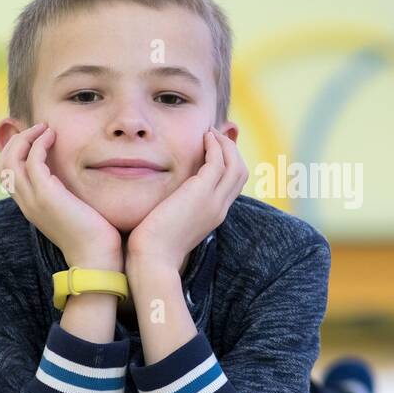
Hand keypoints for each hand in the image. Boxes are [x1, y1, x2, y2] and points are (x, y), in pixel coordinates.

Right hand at [0, 122, 123, 269]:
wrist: (96, 257)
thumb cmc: (92, 234)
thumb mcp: (71, 209)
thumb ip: (64, 193)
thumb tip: (71, 177)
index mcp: (29, 204)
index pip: (5, 172)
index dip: (14, 150)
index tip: (36, 138)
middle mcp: (25, 201)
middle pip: (1, 162)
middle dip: (16, 140)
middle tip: (39, 130)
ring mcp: (32, 199)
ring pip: (10, 158)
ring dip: (26, 137)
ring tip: (45, 129)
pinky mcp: (46, 195)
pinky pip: (32, 160)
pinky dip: (39, 143)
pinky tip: (53, 136)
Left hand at [126, 127, 247, 273]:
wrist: (152, 260)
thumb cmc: (154, 247)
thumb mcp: (172, 225)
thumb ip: (177, 209)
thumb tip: (168, 202)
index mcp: (214, 215)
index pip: (233, 184)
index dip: (229, 163)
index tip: (214, 149)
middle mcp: (220, 208)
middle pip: (241, 172)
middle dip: (232, 150)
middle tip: (214, 136)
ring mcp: (214, 201)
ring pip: (235, 164)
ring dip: (225, 144)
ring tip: (209, 132)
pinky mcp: (202, 193)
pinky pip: (218, 161)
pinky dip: (215, 145)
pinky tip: (203, 137)